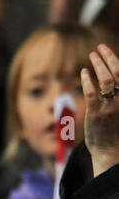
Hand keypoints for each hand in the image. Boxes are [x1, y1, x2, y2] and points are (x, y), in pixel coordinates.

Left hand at [82, 44, 118, 173]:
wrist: (111, 150)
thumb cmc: (116, 128)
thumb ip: (116, 92)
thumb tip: (110, 78)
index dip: (115, 58)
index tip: (105, 49)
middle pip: (118, 72)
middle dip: (108, 56)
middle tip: (99, 47)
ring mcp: (110, 106)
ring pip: (107, 80)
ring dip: (99, 64)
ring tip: (91, 55)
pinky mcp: (96, 114)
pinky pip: (92, 93)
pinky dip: (88, 80)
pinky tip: (83, 72)